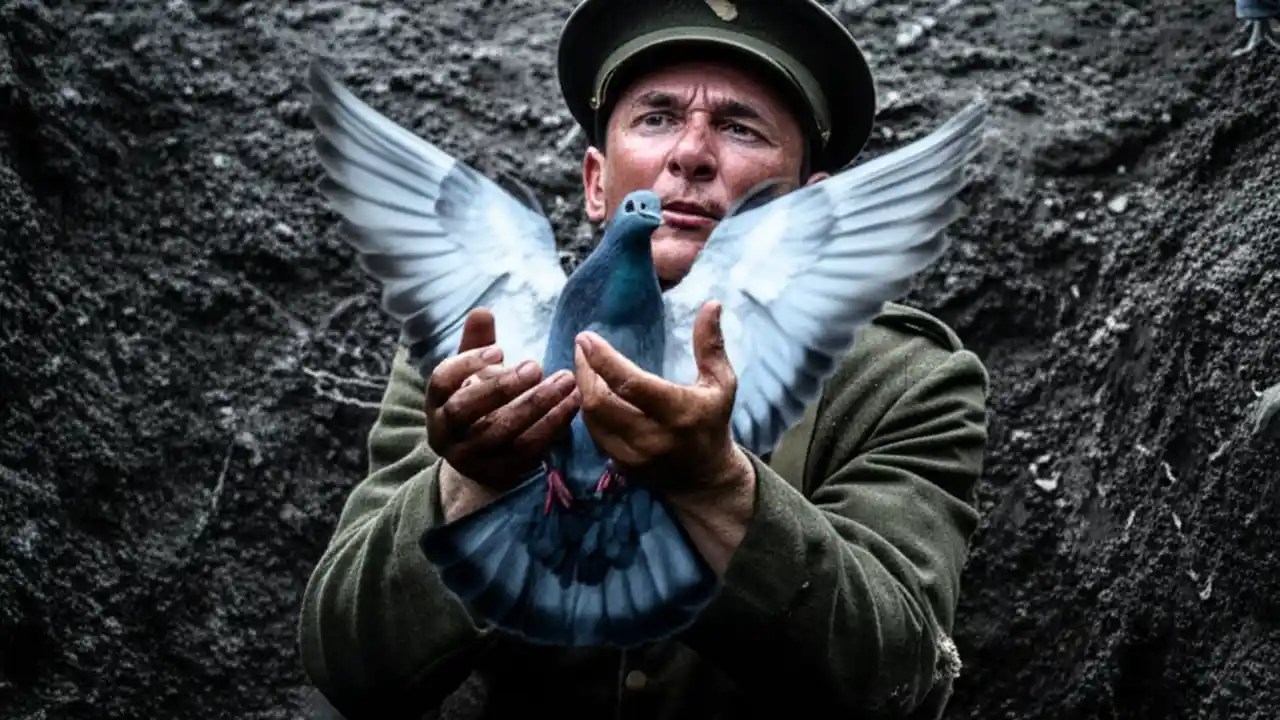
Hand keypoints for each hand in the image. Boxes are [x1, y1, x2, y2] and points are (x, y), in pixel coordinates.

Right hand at [426, 308, 579, 490]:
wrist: (480, 460)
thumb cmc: (478, 404)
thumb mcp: (472, 375)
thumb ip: (477, 344)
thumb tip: (483, 311)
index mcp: (435, 404)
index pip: (442, 381)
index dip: (468, 364)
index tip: (500, 350)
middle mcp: (446, 434)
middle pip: (465, 410)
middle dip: (502, 386)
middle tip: (536, 365)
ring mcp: (471, 458)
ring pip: (500, 433)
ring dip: (536, 406)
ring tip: (565, 383)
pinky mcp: (500, 474)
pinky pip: (527, 452)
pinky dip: (551, 428)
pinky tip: (571, 406)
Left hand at [573, 301, 751, 496]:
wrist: (705, 478)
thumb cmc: (713, 421)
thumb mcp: (721, 383)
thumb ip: (711, 345)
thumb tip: (711, 303)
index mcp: (678, 413)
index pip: (630, 384)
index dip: (603, 359)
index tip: (586, 337)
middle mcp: (652, 437)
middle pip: (600, 402)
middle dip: (584, 371)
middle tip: (582, 347)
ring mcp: (633, 455)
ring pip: (591, 418)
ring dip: (583, 388)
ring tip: (584, 364)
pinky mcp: (620, 465)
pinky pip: (593, 432)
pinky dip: (588, 409)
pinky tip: (589, 391)